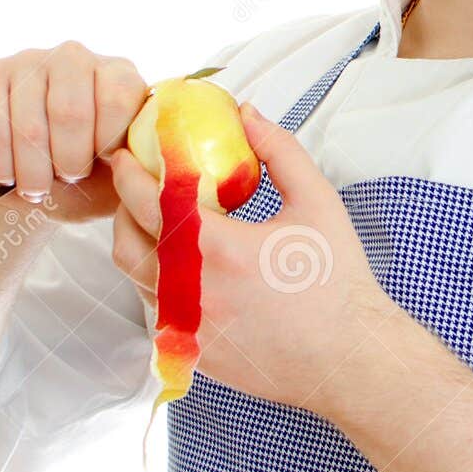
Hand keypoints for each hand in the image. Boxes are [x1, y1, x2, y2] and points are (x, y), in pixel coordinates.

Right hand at [0, 41, 146, 224]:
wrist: (24, 191)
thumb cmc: (84, 183)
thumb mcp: (122, 178)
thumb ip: (141, 163)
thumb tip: (142, 159)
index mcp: (118, 74)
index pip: (119, 95)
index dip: (108, 144)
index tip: (102, 166)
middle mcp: (74, 57)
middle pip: (71, 112)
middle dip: (69, 164)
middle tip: (67, 179)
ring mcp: (28, 61)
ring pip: (29, 127)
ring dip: (33, 174)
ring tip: (37, 186)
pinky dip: (1, 166)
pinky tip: (7, 175)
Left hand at [108, 102, 400, 413]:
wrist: (347, 357)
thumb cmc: (337, 280)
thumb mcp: (317, 202)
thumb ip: (279, 151)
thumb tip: (247, 114)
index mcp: (216, 249)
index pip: (146, 200)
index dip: (128, 171)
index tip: (127, 153)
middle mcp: (190, 292)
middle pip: (126, 239)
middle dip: (125, 207)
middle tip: (140, 185)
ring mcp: (187, 327)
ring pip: (135, 278)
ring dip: (139, 244)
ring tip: (162, 223)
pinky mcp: (191, 351)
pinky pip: (156, 308)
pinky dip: (160, 280)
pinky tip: (187, 266)